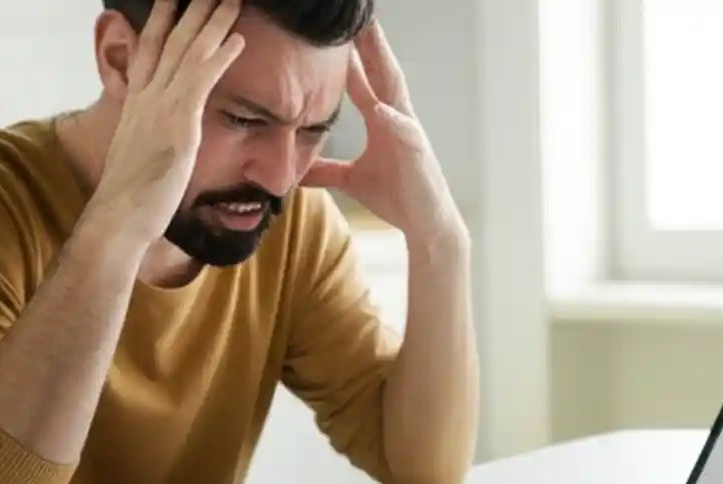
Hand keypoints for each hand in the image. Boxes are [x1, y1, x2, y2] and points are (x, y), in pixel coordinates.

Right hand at [83, 0, 244, 244]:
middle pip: (170, 40)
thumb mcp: (140, 155)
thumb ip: (151, 136)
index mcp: (136, 103)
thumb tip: (160, 138)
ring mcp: (160, 108)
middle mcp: (145, 97)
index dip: (162, 21)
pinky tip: (239, 40)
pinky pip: (201, 80)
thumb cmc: (132, 196)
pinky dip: (220, 57)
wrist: (119, 216)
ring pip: (189, 51)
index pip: (149, 50)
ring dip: (212, 21)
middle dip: (190, 8)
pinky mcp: (178, 124)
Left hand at [302, 22, 466, 246]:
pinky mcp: (416, 153)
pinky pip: (403, 132)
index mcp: (381, 119)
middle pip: (380, 71)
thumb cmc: (396, 197)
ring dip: (383, 61)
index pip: (363, 78)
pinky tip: (380, 107)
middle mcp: (395, 118)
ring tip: (372, 35)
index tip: (336, 31)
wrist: (425, 223)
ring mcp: (408, 132)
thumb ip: (326, 170)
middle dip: (368, 42)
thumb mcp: (351, 180)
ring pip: (393, 89)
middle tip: (359, 15)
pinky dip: (392, 119)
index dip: (351, 54)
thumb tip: (297, 169)